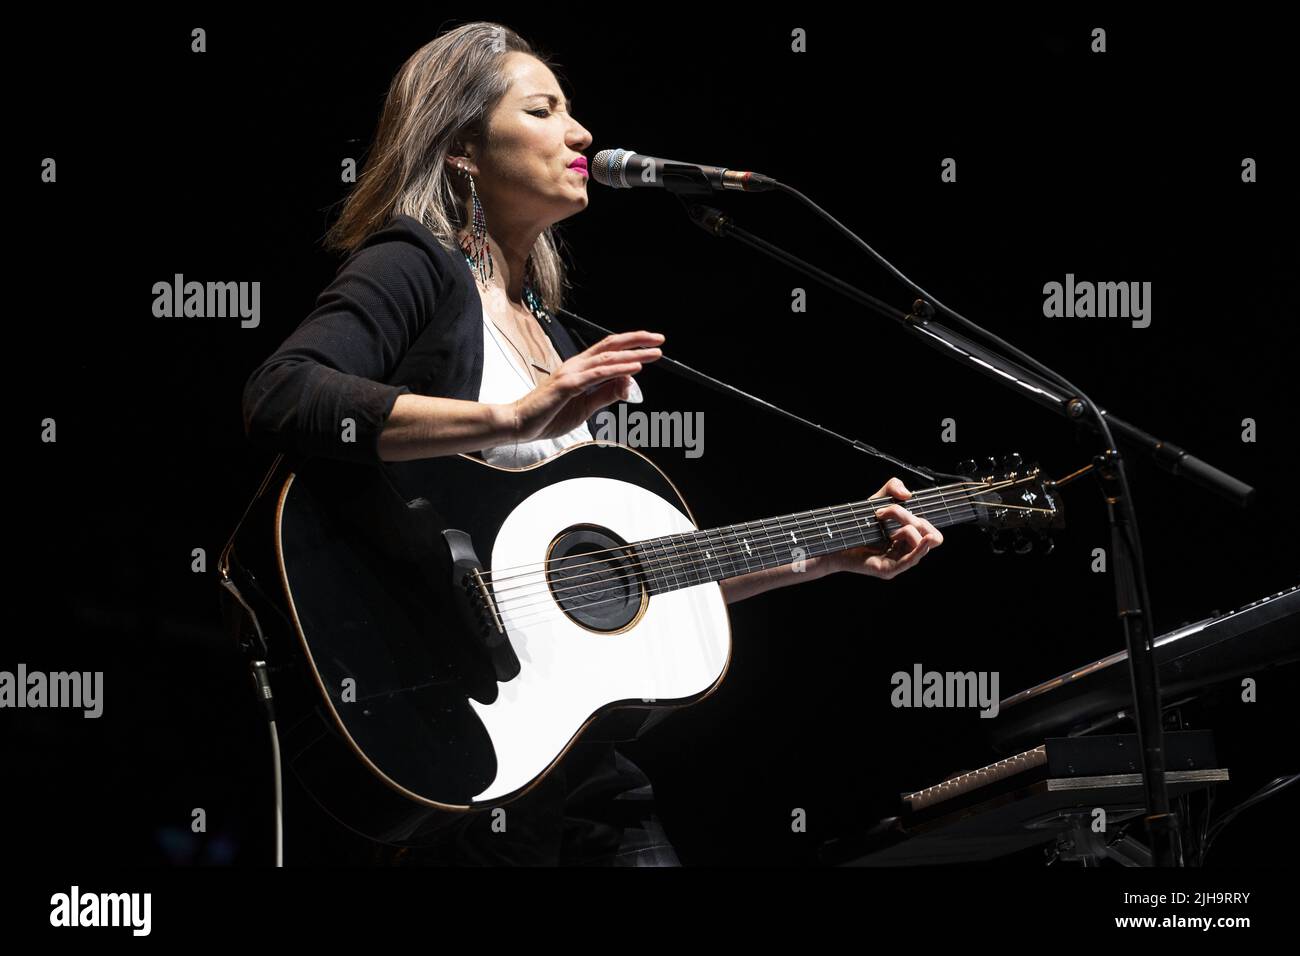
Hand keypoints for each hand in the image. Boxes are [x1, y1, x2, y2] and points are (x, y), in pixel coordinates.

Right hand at [511, 331, 662, 441]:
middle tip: (659, 340)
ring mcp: (570, 374)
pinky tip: (633, 368)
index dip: (631, 344)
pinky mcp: (567, 386)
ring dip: (633, 355)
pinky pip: (596, 375)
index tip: (652, 345)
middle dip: (637, 341)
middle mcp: (576, 366)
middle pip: (611, 346)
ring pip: (607, 359)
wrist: (518, 424)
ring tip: (653, 353)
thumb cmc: (547, 416)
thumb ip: (605, 395)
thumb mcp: (585, 408)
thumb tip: (628, 385)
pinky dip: (617, 370)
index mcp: (579, 369)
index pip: (609, 350)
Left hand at [830, 477, 943, 579]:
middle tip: (885, 513)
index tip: (900, 506)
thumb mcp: (878, 499)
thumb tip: (907, 494)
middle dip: (912, 518)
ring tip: (884, 527)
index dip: (924, 517)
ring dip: (906, 527)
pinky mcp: (890, 569)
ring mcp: (899, 561)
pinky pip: (912, 560)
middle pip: (931, 535)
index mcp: (909, 537)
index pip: (932, 531)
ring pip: (923, 544)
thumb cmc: (859, 523)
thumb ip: (893, 487)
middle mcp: (907, 550)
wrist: (836, 538)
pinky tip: (924, 539)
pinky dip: (920, 548)